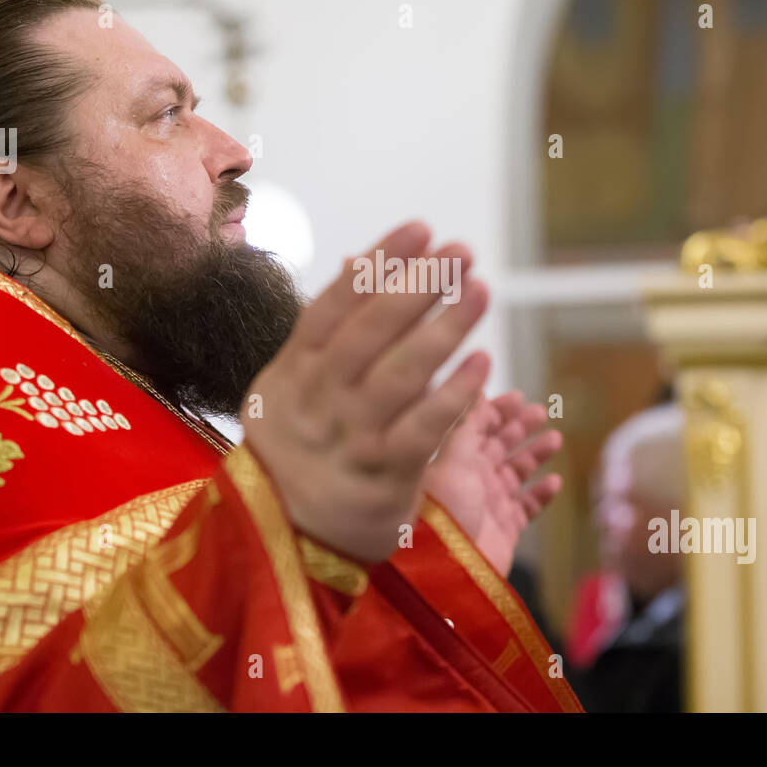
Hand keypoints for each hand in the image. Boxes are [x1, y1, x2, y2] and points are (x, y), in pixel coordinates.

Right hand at [241, 222, 489, 561]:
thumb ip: (324, 336)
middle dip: (418, 286)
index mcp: (292, 371)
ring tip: (479, 290)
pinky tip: (482, 363)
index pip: (335, 305)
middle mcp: (318, 400)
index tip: (420, 229)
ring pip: (400, 375)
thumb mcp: (286, 389)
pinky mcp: (382, 477)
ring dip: (443, 328)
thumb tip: (361, 266)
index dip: (378, 264)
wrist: (284, 538)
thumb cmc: (297, 449)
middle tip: (461, 252)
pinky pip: (422, 431)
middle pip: (370, 332)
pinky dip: (453, 395)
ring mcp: (349, 438)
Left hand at [423, 391, 562, 576]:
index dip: (497, 410)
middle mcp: (470, 479)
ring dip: (534, 455)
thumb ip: (468, 423)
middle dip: (519, 427)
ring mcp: (488, 505)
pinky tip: (556, 482)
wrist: (448, 569)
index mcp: (454, 459)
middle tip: (542, 412)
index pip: (476, 426)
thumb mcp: (454, 457)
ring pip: (516, 473)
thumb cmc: (446, 509)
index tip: (519, 396)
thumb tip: (476, 385)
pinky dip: (541, 494)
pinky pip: (527, 507)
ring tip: (555, 438)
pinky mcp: (505, 530)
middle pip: (498, 446)